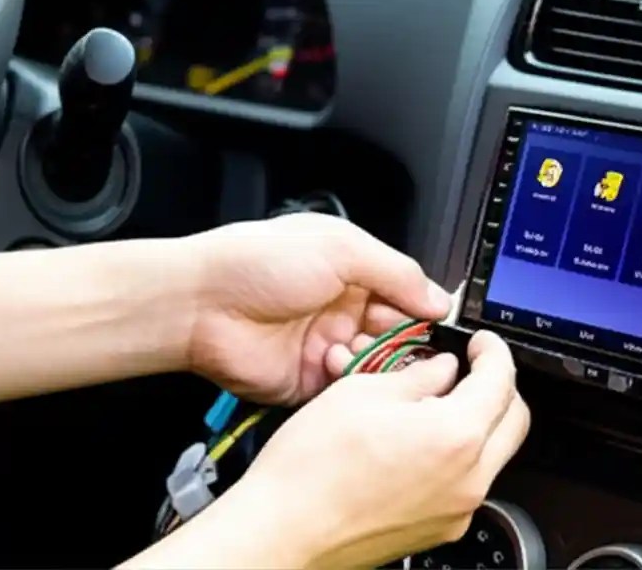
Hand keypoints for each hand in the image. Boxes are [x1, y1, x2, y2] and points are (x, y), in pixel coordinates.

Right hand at [164, 331, 529, 568]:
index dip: (493, 350)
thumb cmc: (310, 471)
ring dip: (478, 424)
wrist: (280, 532)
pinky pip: (468, 483)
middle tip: (470, 370)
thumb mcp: (363, 392)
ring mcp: (457, 510)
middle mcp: (468, 479)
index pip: (502, 379)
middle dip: (499, 388)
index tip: (482, 343)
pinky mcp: (439, 530)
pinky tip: (418, 444)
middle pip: (514, 420)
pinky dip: (457, 457)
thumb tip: (442, 368)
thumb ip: (418, 375)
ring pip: (494, 454)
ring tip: (435, 407)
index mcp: (456, 436)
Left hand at [185, 213, 452, 404]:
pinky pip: (348, 392)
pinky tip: (336, 363)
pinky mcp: (311, 382)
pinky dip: (351, 383)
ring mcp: (329, 348)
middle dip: (408, 341)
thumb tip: (439, 298)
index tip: (441, 324)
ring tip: (357, 346)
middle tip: (407, 341)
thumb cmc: (257, 262)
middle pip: (401, 336)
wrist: (200, 304)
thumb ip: (397, 272)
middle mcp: (345, 311)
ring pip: (380, 367)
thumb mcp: (342, 248)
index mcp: (355, 273)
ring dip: (377, 361)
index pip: (410, 297)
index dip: (427, 312)